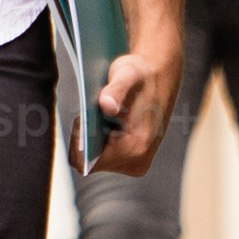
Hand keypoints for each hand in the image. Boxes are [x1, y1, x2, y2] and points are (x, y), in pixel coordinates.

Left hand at [92, 22, 179, 176]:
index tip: (84, 120)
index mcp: (135, 148)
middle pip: (91, 162)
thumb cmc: (141, 75)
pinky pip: (105, 156)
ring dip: (94, 138)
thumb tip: (107, 106)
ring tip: (104, 117)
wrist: (160, 75)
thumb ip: (116, 90)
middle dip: (87, 139)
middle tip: (95, 115)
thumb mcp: (126, 75)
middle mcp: (137, 161)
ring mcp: (136, 162)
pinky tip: (109, 122)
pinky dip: (101, 139)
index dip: (79, 144)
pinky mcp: (134, 158)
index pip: (88, 163)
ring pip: (97, 159)